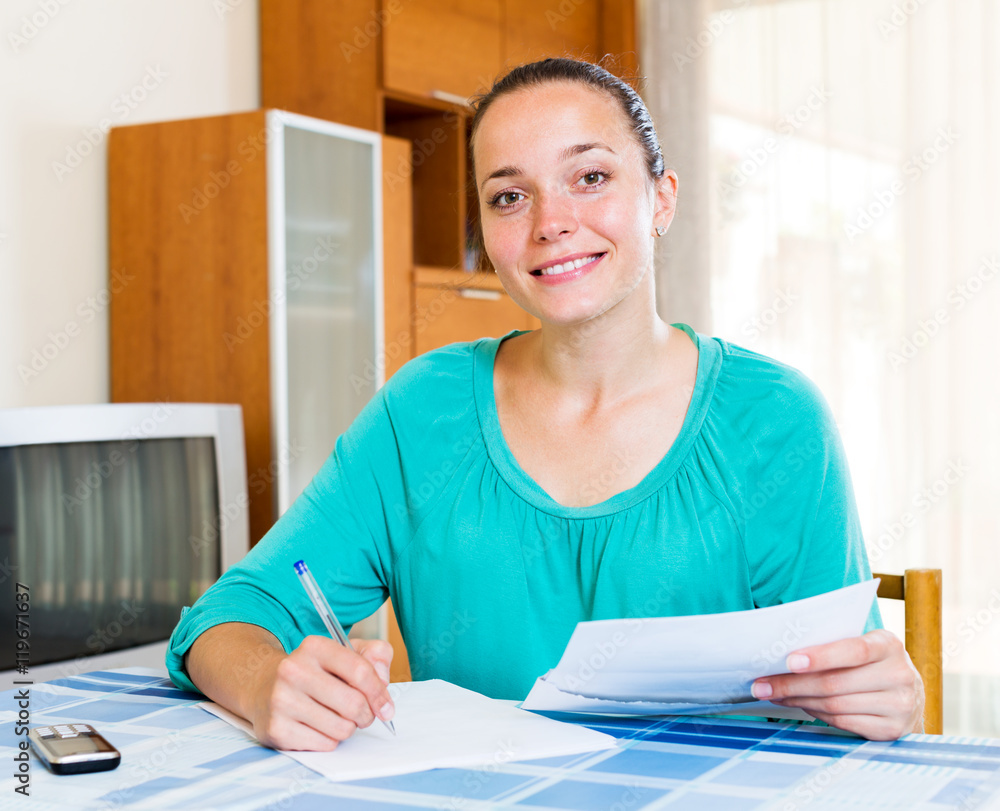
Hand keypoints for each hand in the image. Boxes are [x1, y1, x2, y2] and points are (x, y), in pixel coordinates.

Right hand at [249, 636, 394, 750]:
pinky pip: (324, 744)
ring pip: (341, 728)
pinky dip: (330, 740)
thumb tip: (384, 680)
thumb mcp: (344, 652)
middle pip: (353, 704)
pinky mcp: (276, 729)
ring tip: (338, 718)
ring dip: (348, 728)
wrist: (263, 687)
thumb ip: (375, 655)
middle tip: (364, 715)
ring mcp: (282, 700)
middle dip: (367, 714)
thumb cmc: (314, 672)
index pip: (360, 671)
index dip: (380, 693)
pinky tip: (319, 727)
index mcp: (314, 647)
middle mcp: (294, 670)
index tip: (386, 706)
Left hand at [751, 629, 923, 739]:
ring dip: (798, 700)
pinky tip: (799, 705)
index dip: (820, 657)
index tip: (789, 661)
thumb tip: (782, 655)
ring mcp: (899, 705)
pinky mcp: (891, 730)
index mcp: (888, 644)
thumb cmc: (872, 662)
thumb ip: (832, 645)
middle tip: (762, 685)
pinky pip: (842, 722)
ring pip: (835, 705)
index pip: (853, 650)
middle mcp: (898, 674)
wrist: (910, 692)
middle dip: (792, 684)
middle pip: (835, 683)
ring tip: (775, 694)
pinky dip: (816, 714)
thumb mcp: (862, 644)